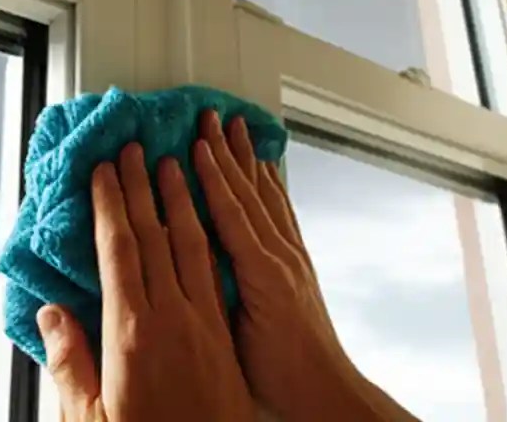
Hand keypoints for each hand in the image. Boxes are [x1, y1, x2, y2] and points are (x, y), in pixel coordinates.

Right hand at [37, 142, 255, 421]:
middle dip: (144, 186)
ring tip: (177, 159)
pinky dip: (217, 229)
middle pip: (157, 235)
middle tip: (135, 145)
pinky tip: (217, 209)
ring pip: (195, 244)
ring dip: (185, 197)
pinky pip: (220, 267)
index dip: (111, 204)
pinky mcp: (226, 333)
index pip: (120, 249)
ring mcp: (206, 323)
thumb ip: (69, 362)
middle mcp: (173, 317)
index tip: (104, 169)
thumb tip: (50, 313)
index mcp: (133, 332)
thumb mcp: (91, 417)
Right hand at [193, 111, 419, 421]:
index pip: (228, 213)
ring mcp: (292, 255)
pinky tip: (265, 168)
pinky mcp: (297, 261)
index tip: (190, 146)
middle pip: (247, 192)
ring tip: (235, 127)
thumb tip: (182, 258)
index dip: (209, 178)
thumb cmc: (276, 373)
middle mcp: (279, 255)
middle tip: (209, 117)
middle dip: (225, 152)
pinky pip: (282, 210)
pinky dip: (271, 183)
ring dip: (247, 158)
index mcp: (260, 273)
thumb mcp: (235, 334)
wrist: (323, 388)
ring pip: (266, 194)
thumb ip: (213, 292)